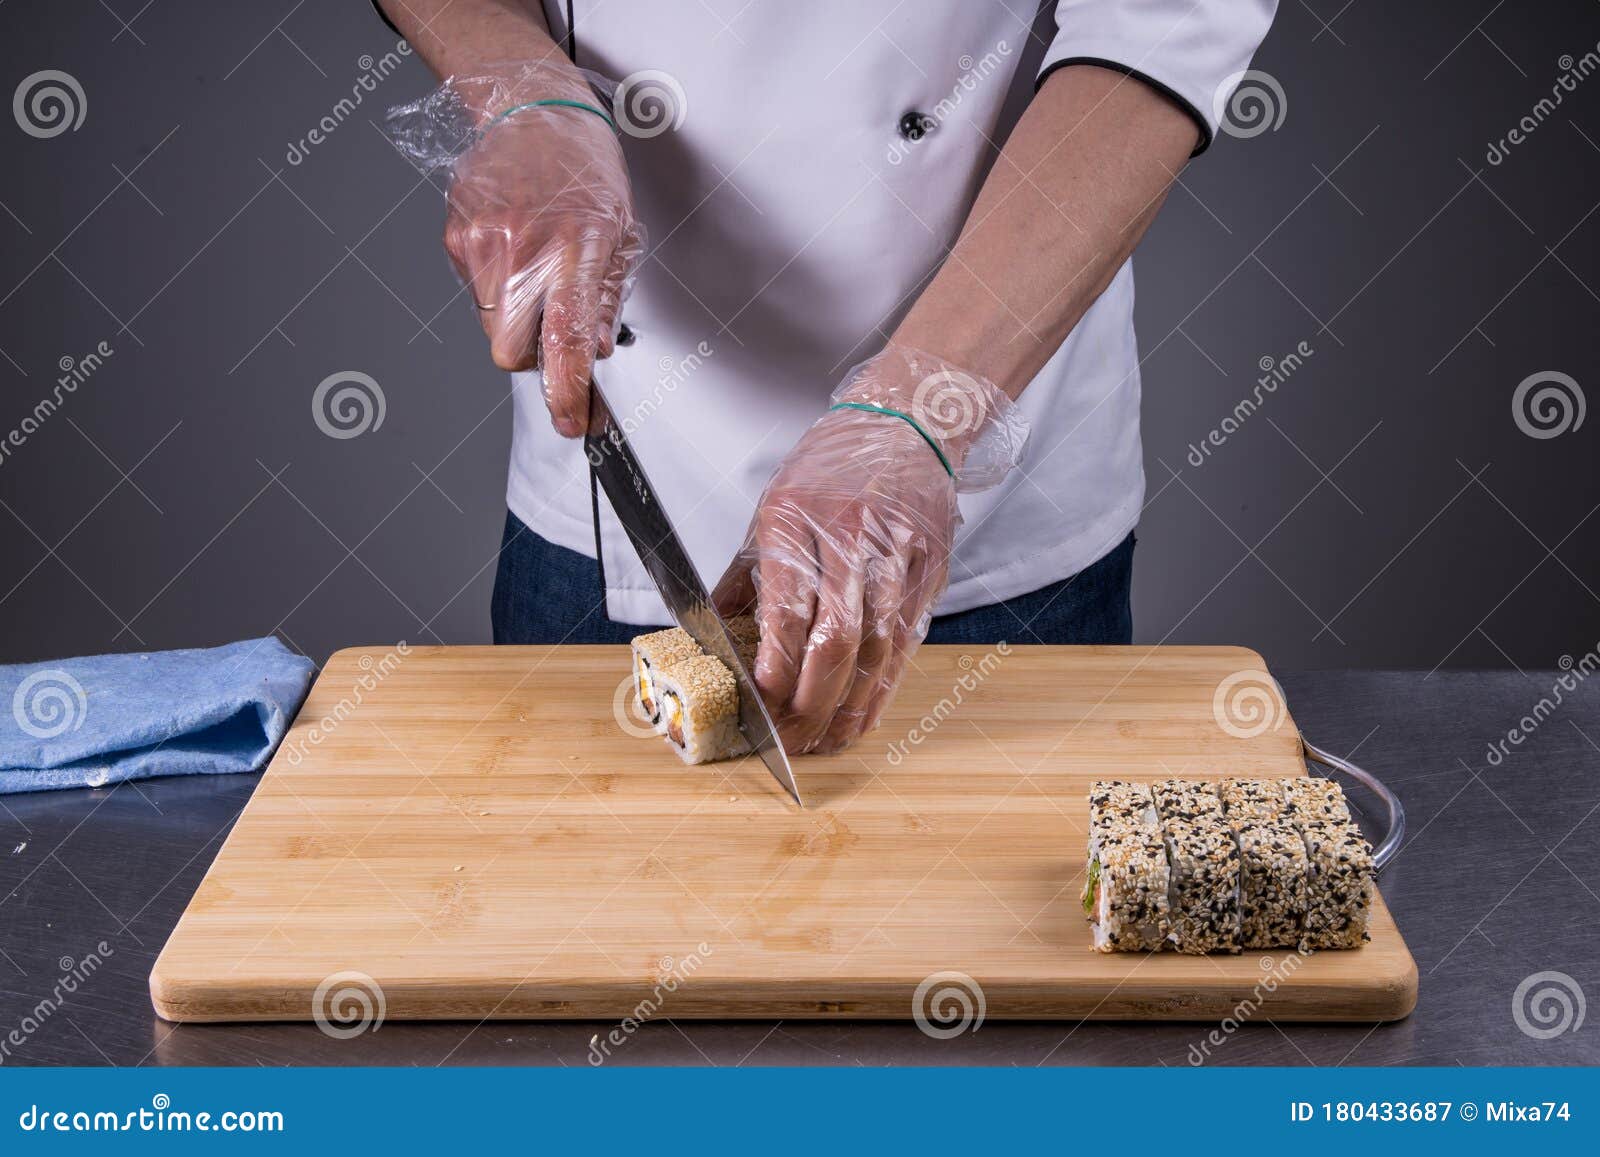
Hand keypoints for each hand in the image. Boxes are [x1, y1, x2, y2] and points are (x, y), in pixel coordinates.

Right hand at [442, 73, 641, 436]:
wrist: (532, 110)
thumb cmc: (583, 168)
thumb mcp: (619, 233)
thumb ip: (605, 300)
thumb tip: (596, 355)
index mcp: (573, 249)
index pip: (565, 342)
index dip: (567, 391)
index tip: (572, 421)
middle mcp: (523, 249)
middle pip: (510, 353)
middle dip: (533, 358)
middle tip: (555, 329)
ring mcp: (481, 244)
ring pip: (492, 328)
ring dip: (516, 321)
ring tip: (537, 272)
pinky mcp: (455, 238)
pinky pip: (475, 296)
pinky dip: (498, 291)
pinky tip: (515, 251)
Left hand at [713, 347, 1026, 753]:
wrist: (903, 423)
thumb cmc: (827, 471)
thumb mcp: (770, 511)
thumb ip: (742, 580)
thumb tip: (709, 640)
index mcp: (793, 517)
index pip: (787, 610)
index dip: (775, 669)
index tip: (760, 709)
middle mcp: (846, 534)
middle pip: (837, 637)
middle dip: (813, 700)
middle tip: (791, 740)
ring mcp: (895, 551)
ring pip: (878, 646)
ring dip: (852, 704)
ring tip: (827, 740)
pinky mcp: (931, 565)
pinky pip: (908, 638)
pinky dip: (886, 684)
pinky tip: (865, 712)